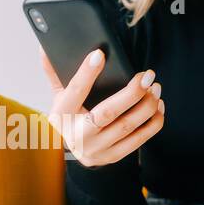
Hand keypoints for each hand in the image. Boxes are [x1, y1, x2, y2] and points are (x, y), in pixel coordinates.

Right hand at [39, 46, 164, 166]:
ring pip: (128, 126)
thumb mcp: (59, 96)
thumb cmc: (69, 117)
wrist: (75, 151)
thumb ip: (54, 73)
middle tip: (147, 76)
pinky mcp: (113, 156)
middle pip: (108, 113)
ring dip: (147, 106)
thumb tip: (45, 48)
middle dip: (132, 93)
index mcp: (62, 115)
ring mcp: (97, 149)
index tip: (100, 54)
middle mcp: (79, 135)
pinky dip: (152, 122)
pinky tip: (158, 106)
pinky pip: (139, 140)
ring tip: (155, 88)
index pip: (75, 91)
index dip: (87, 72)